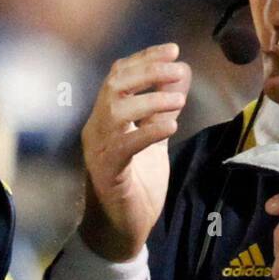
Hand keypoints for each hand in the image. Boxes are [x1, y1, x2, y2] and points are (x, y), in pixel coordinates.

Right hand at [80, 43, 190, 261]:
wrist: (122, 230)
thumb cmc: (137, 186)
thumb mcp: (155, 140)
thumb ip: (164, 110)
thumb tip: (181, 76)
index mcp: (107, 118)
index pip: (120, 76)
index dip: (145, 59)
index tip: (173, 50)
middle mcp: (97, 128)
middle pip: (115, 86)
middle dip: (147, 72)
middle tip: (176, 68)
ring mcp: (99, 149)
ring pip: (116, 111)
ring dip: (149, 100)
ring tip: (178, 100)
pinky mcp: (108, 172)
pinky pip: (124, 146)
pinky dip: (147, 133)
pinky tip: (171, 126)